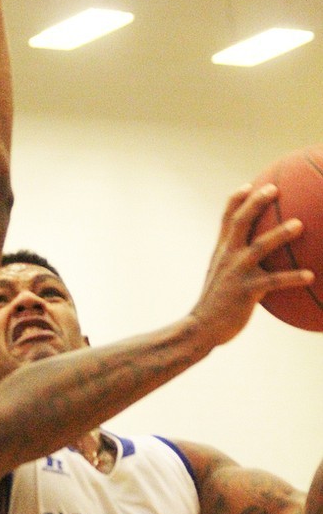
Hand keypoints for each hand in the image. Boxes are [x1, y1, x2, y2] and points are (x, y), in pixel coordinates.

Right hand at [190, 182, 313, 346]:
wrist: (201, 328)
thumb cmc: (214, 305)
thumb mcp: (219, 278)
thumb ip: (232, 263)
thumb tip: (251, 259)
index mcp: (221, 252)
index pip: (226, 219)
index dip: (236, 200)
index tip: (249, 185)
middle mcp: (227, 257)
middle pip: (240, 222)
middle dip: (256, 203)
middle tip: (275, 189)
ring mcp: (237, 273)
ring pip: (260, 247)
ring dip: (281, 234)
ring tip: (299, 225)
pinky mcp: (247, 291)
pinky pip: (275, 281)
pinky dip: (293, 278)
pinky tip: (311, 276)